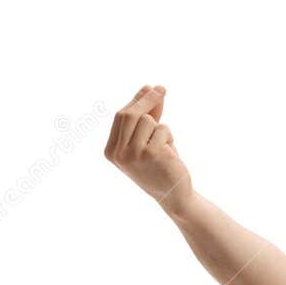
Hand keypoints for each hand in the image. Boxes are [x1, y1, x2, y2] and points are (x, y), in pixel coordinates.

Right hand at [104, 84, 192, 215]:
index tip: (150, 88)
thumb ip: (145, 117)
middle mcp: (119, 154)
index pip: (120, 117)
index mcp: (111, 151)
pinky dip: (170, 138)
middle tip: (162, 88)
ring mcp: (135, 154)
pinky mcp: (153, 154)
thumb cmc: (159, 168)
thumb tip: (149, 88)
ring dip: (162, 129)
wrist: (174, 196)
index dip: (136, 100)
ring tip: (165, 147)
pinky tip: (171, 155)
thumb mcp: (146, 142)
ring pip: (148, 121)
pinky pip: (163, 130)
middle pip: (130, 114)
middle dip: (147, 99)